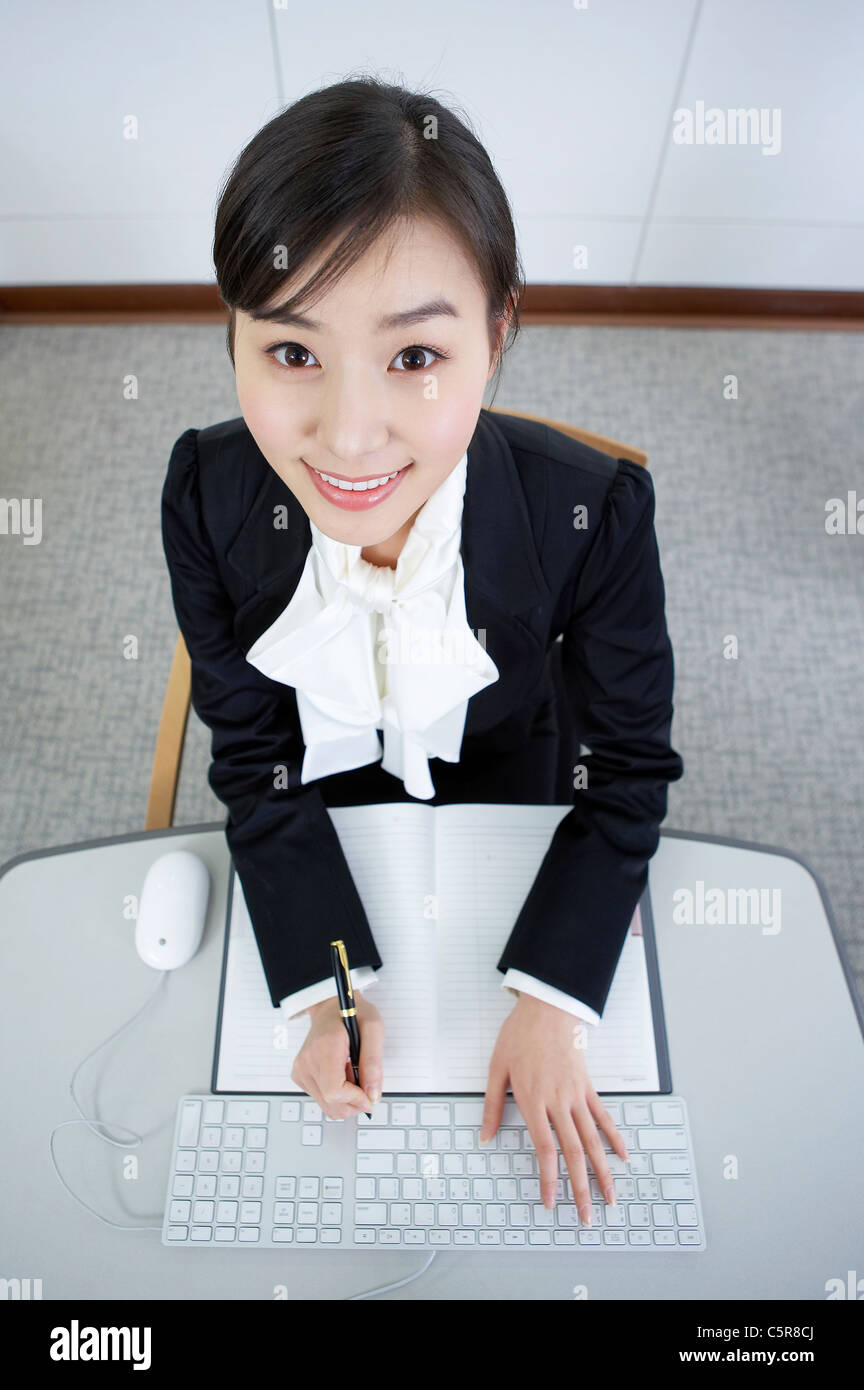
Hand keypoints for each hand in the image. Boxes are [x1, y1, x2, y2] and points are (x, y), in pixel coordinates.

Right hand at [291, 990, 383, 1119]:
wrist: (330, 1007)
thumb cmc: (353, 1015)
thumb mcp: (373, 1029)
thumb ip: (374, 1063)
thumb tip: (372, 1095)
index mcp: (325, 1047)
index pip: (334, 1091)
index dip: (355, 1099)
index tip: (369, 1093)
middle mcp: (307, 1061)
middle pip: (331, 1104)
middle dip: (354, 1102)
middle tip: (364, 1080)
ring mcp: (300, 1070)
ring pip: (328, 1106)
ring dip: (347, 1098)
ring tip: (352, 1072)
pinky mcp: (299, 1076)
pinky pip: (322, 1100)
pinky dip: (337, 1094)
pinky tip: (342, 1073)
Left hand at [480, 993, 629, 1222]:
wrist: (547, 1007)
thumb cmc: (519, 1035)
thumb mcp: (497, 1069)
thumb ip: (492, 1105)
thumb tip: (484, 1136)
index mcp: (533, 1100)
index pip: (545, 1149)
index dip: (549, 1179)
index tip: (551, 1202)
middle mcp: (558, 1102)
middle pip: (574, 1153)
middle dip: (581, 1188)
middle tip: (587, 1216)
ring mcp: (576, 1094)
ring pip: (593, 1140)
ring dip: (602, 1171)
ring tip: (610, 1197)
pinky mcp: (587, 1086)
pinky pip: (603, 1116)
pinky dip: (613, 1137)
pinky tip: (623, 1156)